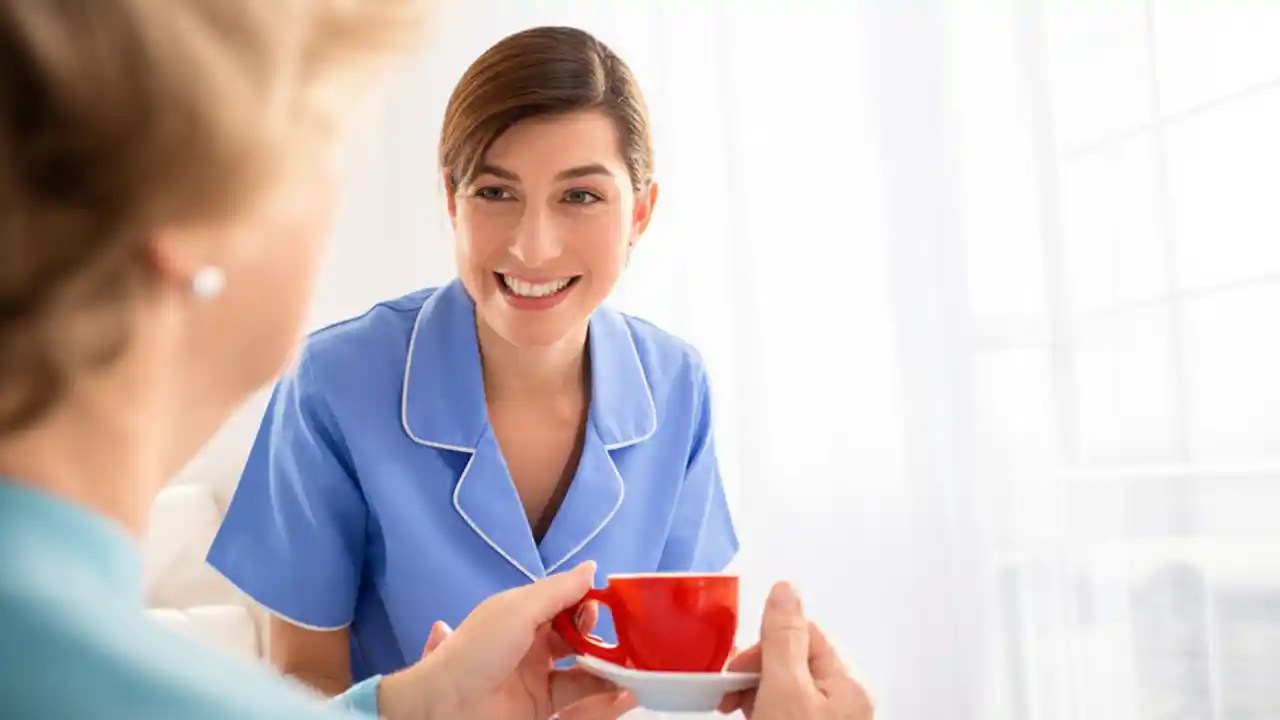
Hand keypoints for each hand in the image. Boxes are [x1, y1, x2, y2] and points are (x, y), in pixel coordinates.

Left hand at [379, 562, 624, 719]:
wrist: (446, 706)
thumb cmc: (478, 650)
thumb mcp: (518, 610)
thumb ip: (559, 590)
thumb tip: (593, 567)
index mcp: (522, 612)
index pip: (564, 600)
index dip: (588, 600)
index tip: (615, 602)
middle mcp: (531, 641)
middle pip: (576, 634)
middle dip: (601, 634)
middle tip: (627, 637)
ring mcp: (537, 674)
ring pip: (582, 666)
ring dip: (608, 664)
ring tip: (635, 663)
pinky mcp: (541, 705)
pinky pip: (578, 696)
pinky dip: (603, 693)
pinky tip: (625, 689)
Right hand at [718, 583, 873, 719]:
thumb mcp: (784, 691)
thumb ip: (783, 640)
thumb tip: (785, 588)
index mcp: (848, 681)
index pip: (802, 632)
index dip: (763, 644)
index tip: (737, 667)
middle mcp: (845, 699)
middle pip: (792, 659)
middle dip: (756, 670)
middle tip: (731, 693)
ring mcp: (829, 718)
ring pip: (786, 686)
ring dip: (756, 690)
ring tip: (738, 708)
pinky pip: (786, 708)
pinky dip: (764, 708)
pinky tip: (752, 716)